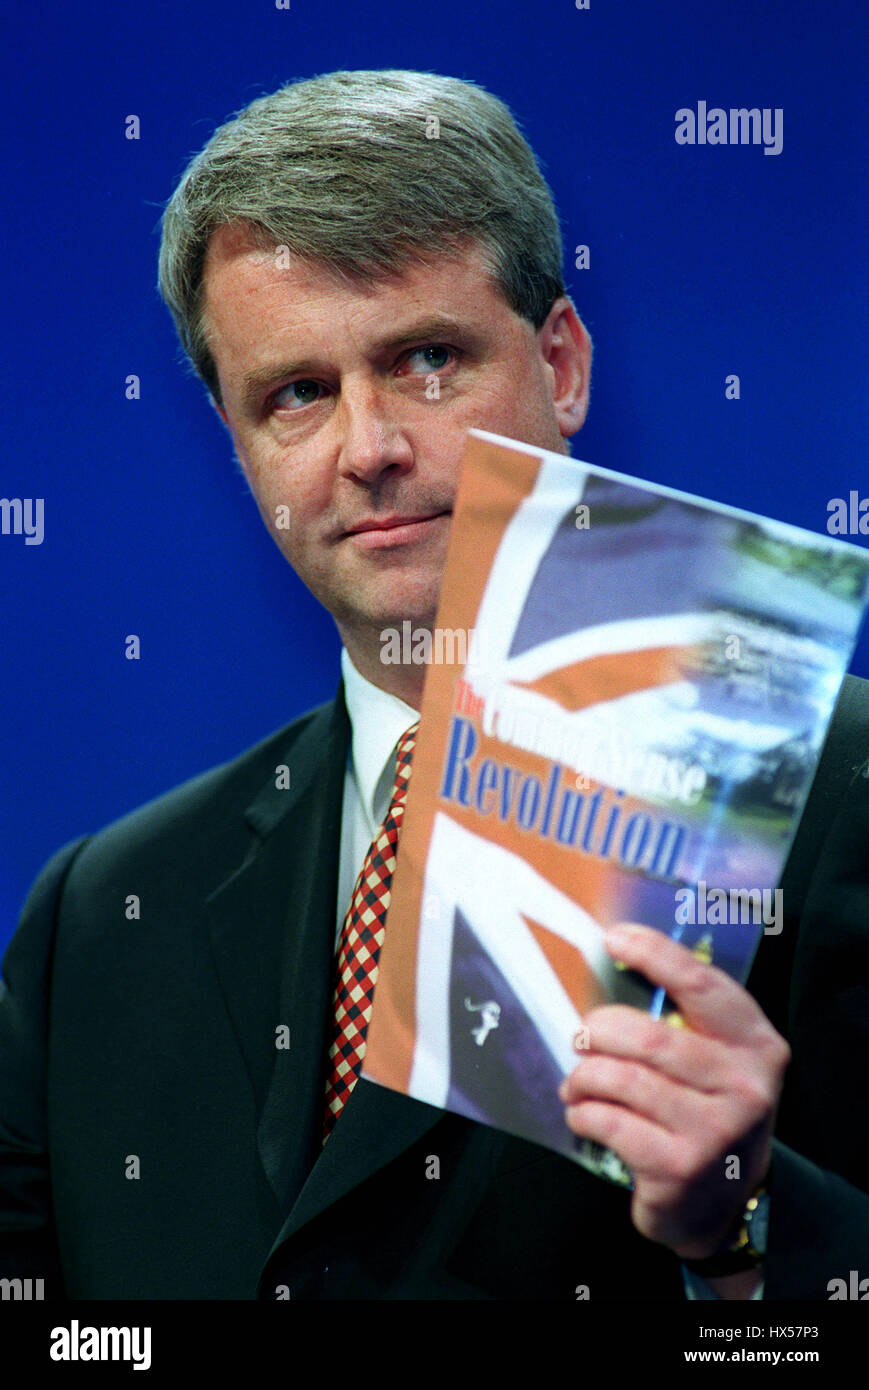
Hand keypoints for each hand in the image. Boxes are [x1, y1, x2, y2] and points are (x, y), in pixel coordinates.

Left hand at [558, 922, 789, 1259]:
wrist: (721, 1204)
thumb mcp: (717, 1064)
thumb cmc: (706, 1113)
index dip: (654, 955)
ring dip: (584, 1076)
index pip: (702, 985)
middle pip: (649, 1037)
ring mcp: (715, 1132)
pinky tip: (583, 1113)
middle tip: (581, 1037)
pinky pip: (609, 1121)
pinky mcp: (679, 1168)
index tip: (615, 939)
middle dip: (599, 1031)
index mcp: (757, 1046)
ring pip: (623, 1079)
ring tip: (577, 1082)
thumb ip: (686, 1020)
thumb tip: (617, 962)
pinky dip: (583, 1112)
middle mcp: (745, 1087)